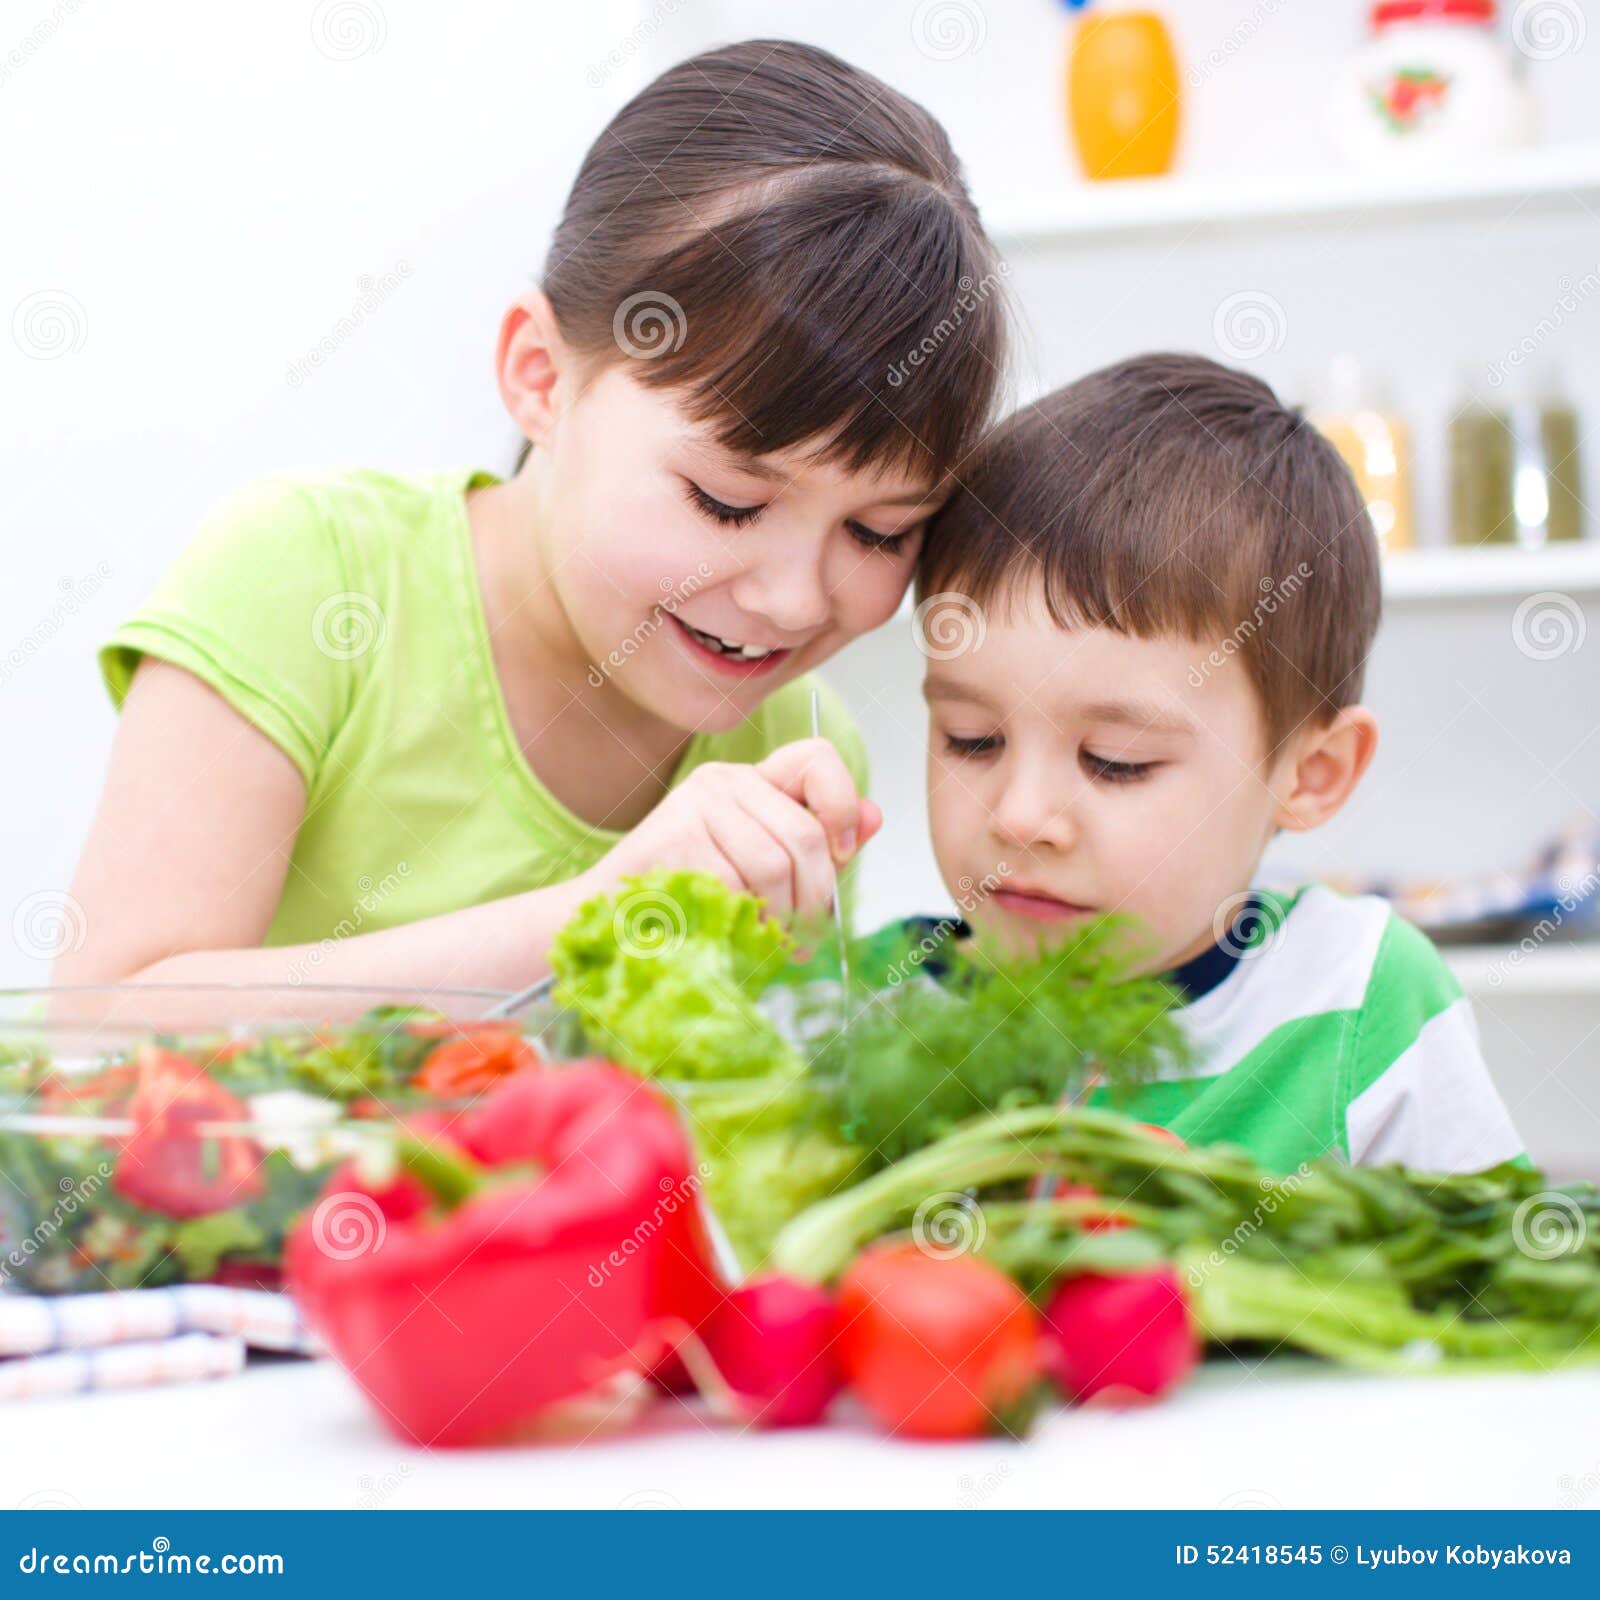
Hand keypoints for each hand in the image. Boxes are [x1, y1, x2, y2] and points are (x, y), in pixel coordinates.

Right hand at [582, 738, 882, 916]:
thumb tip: (874, 818)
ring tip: (766, 940)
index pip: (817, 757)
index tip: (837, 852)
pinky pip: (739, 887)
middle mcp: (723, 781)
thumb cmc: (686, 898)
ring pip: (777, 866)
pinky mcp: (676, 839)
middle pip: (806, 834)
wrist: (609, 922)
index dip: (842, 803)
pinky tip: (727, 934)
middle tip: (806, 936)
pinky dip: (743, 923)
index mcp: (748, 781)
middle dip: (816, 897)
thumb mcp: (760, 867)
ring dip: (781, 918)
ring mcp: (696, 805)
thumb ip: (816, 844)